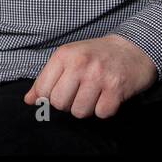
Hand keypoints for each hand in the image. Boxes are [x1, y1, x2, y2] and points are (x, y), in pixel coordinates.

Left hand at [24, 34, 157, 118]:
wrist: (133, 47)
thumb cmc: (96, 55)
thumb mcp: (68, 58)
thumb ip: (46, 78)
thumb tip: (29, 100)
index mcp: (64, 55)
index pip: (43, 89)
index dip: (50, 97)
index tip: (62, 91)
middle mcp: (80, 64)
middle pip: (59, 103)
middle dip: (68, 104)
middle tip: (79, 93)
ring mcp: (99, 76)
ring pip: (79, 112)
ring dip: (87, 108)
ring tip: (94, 94)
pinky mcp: (117, 88)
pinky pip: (101, 114)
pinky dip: (104, 109)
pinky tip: (108, 96)